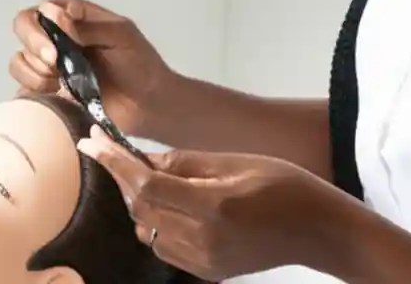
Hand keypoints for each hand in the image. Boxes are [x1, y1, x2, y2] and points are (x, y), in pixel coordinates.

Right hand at [9, 0, 174, 137]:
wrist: (149, 104)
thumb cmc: (140, 64)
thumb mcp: (121, 36)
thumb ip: (88, 25)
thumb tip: (52, 13)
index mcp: (74, 15)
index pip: (41, 10)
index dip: (39, 29)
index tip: (55, 51)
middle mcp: (58, 35)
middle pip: (23, 28)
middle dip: (33, 47)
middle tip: (54, 66)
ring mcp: (52, 63)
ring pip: (19, 59)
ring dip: (32, 71)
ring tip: (58, 82)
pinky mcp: (51, 89)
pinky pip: (25, 85)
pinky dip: (32, 88)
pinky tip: (56, 92)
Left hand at [76, 126, 343, 280]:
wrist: (320, 230)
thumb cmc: (285, 185)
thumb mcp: (235, 161)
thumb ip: (184, 162)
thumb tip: (143, 159)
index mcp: (213, 207)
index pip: (145, 186)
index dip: (113, 162)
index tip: (90, 140)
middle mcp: (203, 240)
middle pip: (140, 210)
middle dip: (124, 178)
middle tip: (116, 150)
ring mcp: (204, 262)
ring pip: (146, 231)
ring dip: (141, 202)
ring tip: (155, 177)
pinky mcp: (208, 273)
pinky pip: (164, 247)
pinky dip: (158, 223)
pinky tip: (174, 204)